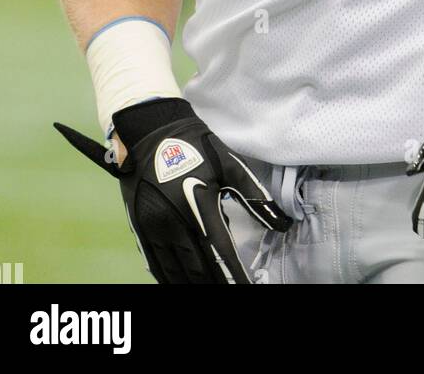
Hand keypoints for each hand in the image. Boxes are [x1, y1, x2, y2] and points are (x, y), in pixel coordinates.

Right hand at [54, 97, 293, 282]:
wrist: (151, 129)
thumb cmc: (195, 145)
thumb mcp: (230, 165)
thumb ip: (255, 197)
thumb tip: (283, 224)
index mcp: (199, 205)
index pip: (221, 252)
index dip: (234, 276)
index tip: (247, 288)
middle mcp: (174, 221)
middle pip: (197, 269)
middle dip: (214, 284)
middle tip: (230, 293)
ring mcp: (154, 227)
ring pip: (174, 271)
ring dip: (191, 285)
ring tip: (207, 295)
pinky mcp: (140, 227)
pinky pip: (155, 264)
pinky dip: (169, 279)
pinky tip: (181, 284)